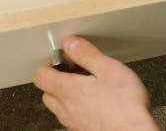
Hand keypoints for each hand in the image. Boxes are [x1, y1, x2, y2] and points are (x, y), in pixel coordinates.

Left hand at [34, 36, 158, 130]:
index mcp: (67, 90)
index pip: (41, 75)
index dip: (49, 63)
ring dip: (67, 94)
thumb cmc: (125, 105)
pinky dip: (78, 107)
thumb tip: (71, 43)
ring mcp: (73, 123)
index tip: (65, 57)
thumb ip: (86, 54)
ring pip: (59, 107)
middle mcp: (66, 109)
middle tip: (76, 70)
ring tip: (89, 85)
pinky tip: (97, 102)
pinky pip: (72, 117)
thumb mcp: (108, 68)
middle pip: (47, 92)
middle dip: (58, 79)